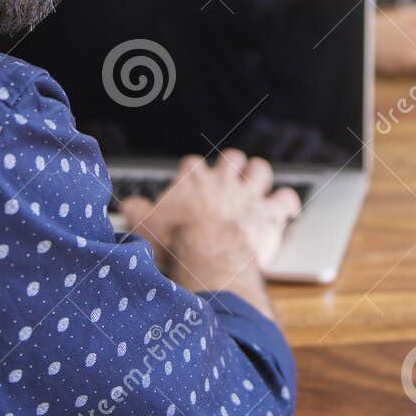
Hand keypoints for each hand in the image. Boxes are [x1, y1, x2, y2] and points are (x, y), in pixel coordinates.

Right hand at [121, 150, 300, 308]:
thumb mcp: (146, 226)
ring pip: (260, 169)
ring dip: (260, 176)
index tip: (192, 185)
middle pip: (232, 158)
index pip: (193, 165)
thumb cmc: (175, 243)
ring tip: (257, 186)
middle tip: (230, 180)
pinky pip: (286, 198)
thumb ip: (137, 212)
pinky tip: (286, 210)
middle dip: (233, 167)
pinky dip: (287, 203)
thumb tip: (128, 206)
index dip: (194, 175)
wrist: (207, 256)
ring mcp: (249, 194)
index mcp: (193, 180)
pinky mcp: (269, 212)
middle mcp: (223, 180)